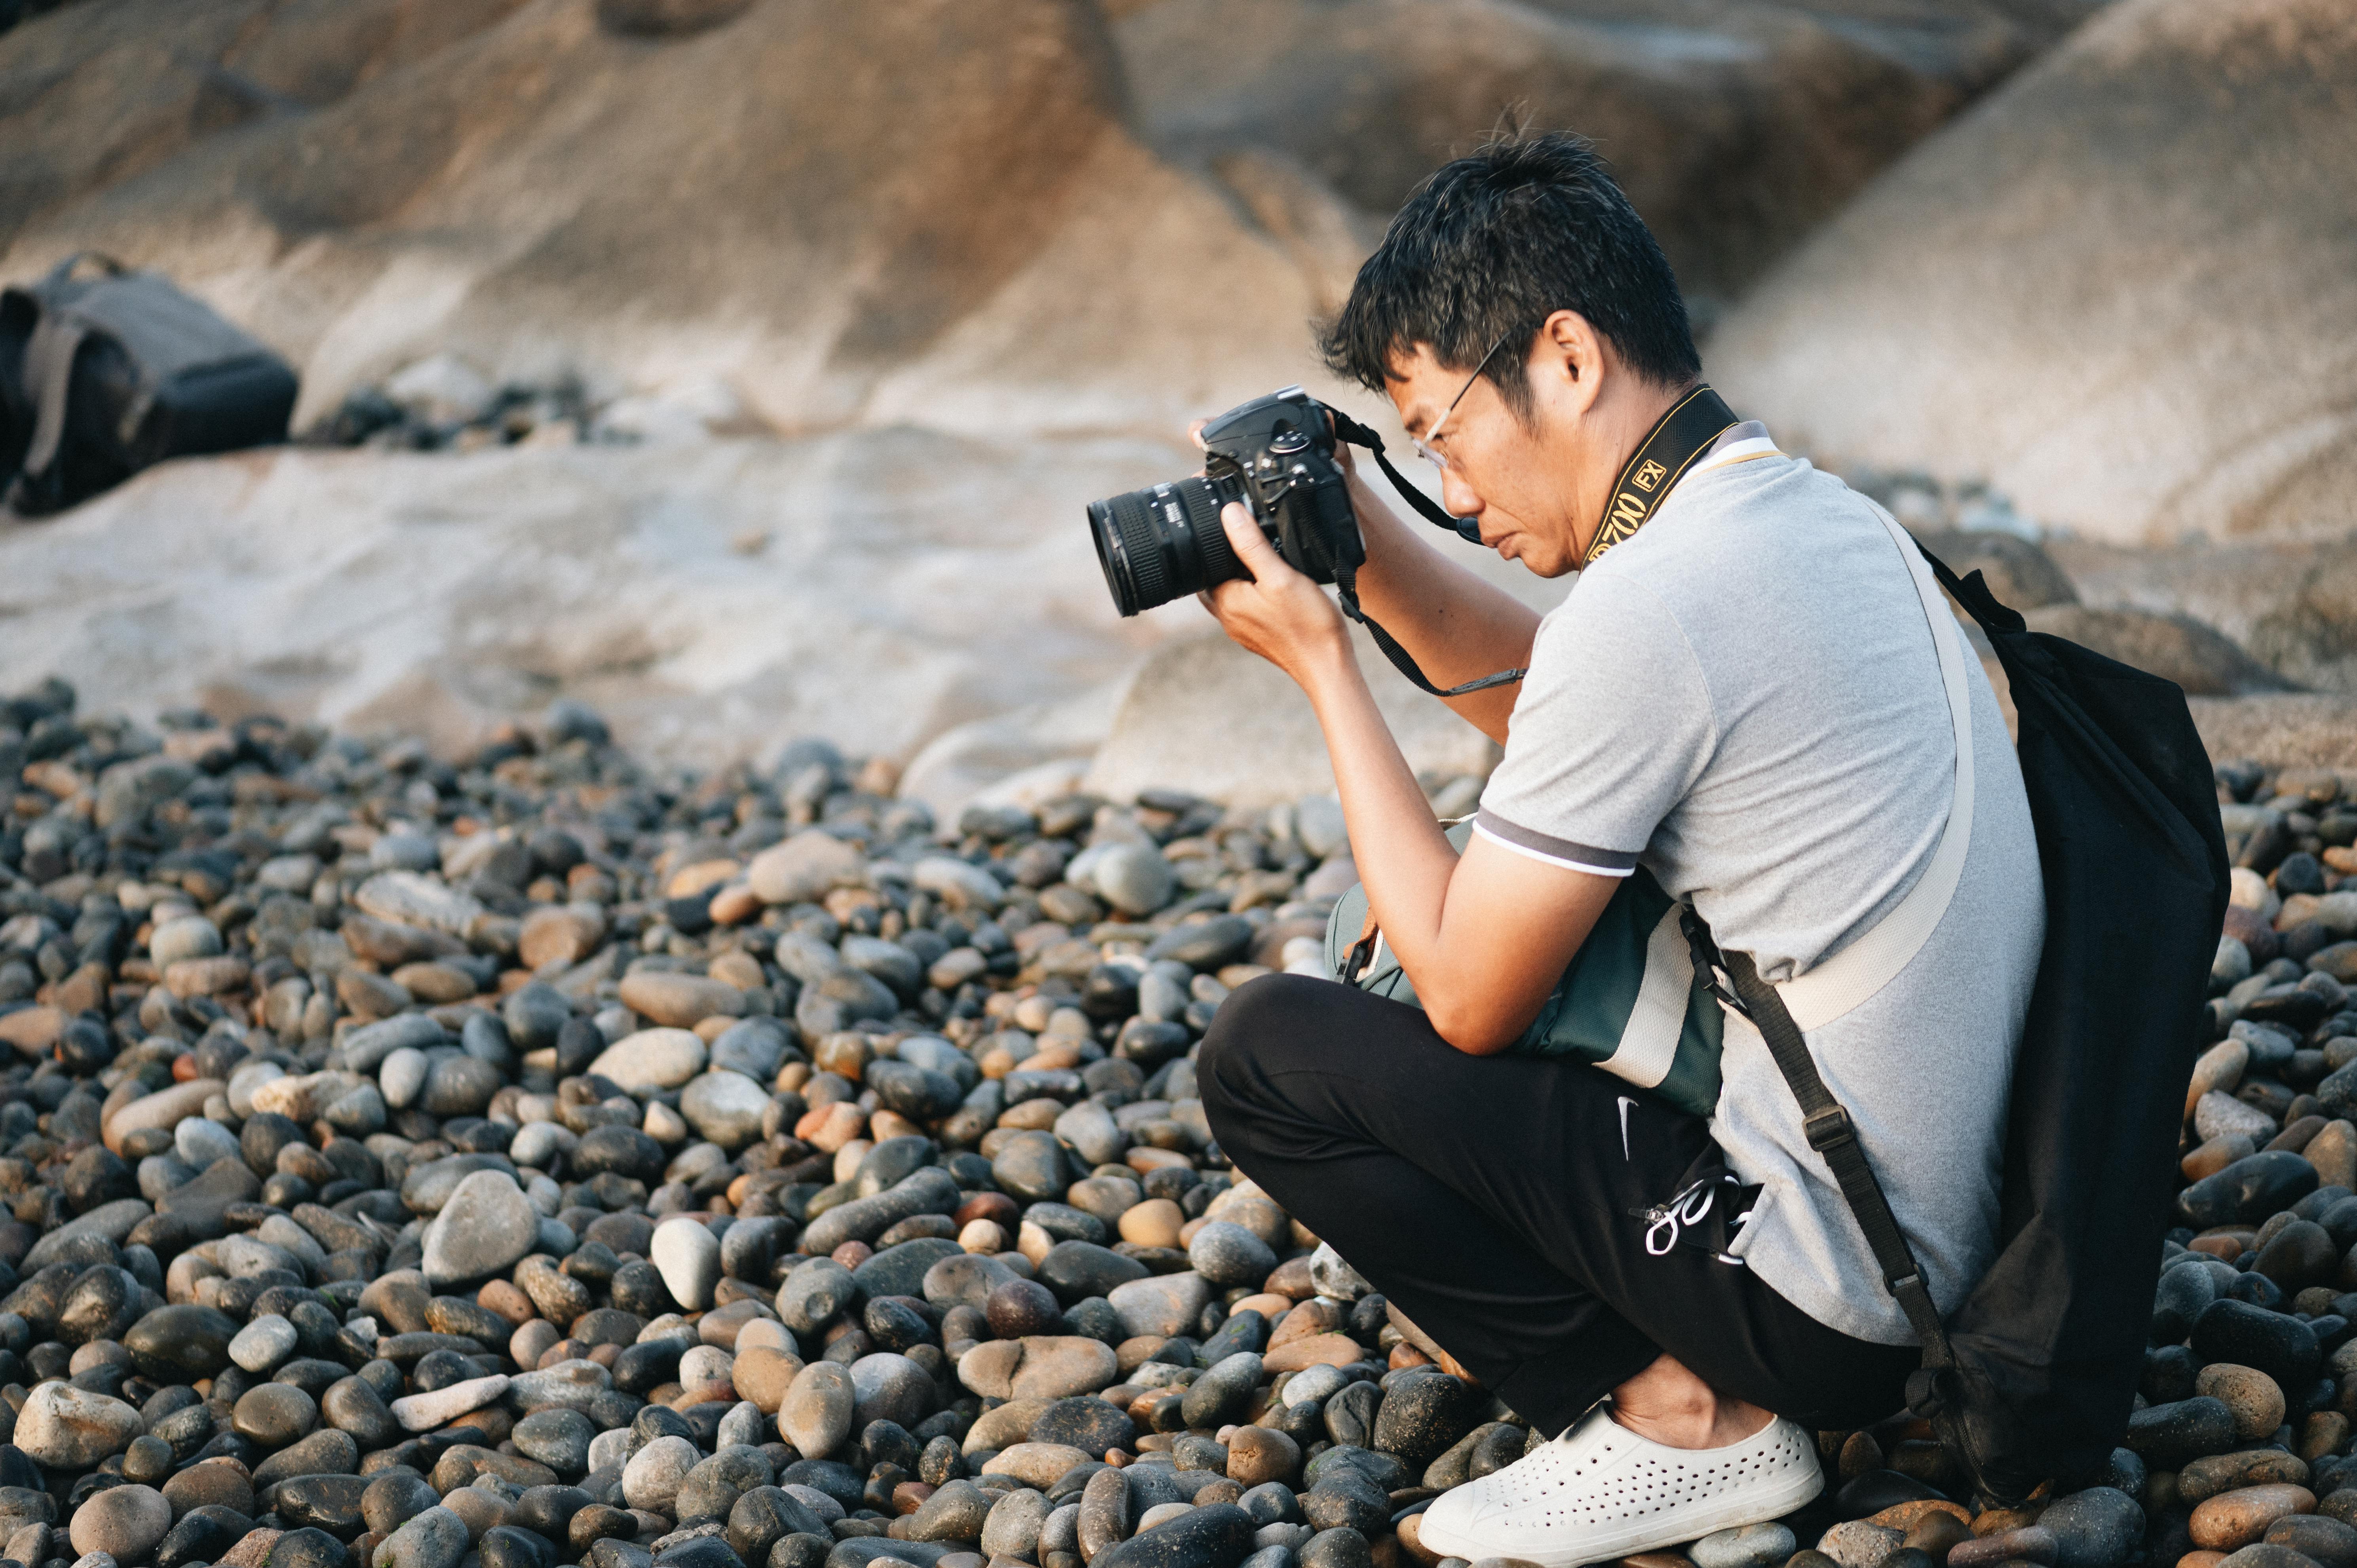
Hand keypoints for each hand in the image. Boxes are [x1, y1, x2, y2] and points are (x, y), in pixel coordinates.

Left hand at [1197, 501, 1349, 685]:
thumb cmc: (1307, 625)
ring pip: (1232, 591)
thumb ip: (1251, 544)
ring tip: (1266, 561)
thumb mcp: (1280, 576)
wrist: (1328, 667)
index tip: (1235, 525)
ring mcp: (1242, 629)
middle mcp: (1228, 617)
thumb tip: (1228, 513)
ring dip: (1242, 574)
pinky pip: (1247, 606)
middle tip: (1250, 540)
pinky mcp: (1258, 636)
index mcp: (1225, 600)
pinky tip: (1276, 586)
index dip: (1218, 540)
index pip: (1205, 562)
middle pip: (1215, 576)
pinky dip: (1255, 591)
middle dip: (1227, 557)